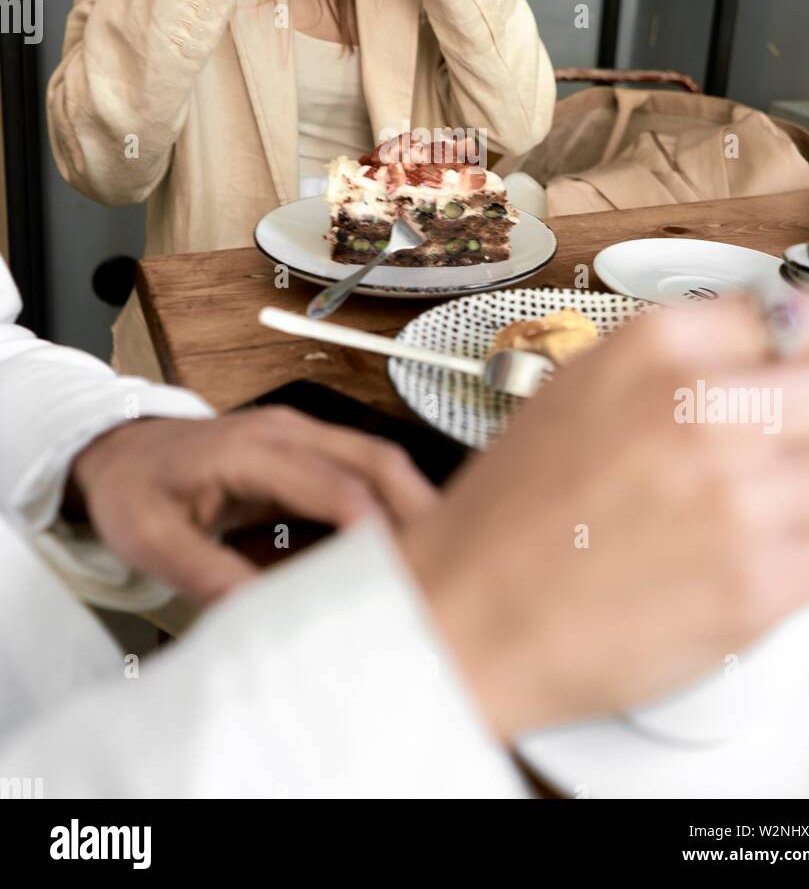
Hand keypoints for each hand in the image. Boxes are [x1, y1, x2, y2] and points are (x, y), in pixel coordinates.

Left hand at [67, 408, 436, 603]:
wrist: (118, 450)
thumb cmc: (136, 492)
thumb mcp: (154, 541)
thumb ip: (209, 574)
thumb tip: (267, 617)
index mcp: (251, 450)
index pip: (332, 484)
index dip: (373, 526)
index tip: (401, 571)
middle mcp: (287, 431)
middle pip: (374, 458)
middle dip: (417, 506)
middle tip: (449, 563)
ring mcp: (301, 434)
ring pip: (377, 459)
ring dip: (411, 503)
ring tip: (440, 559)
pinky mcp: (307, 448)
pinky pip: (360, 469)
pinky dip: (388, 502)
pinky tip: (401, 545)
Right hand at [400, 296, 808, 738]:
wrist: (468, 613)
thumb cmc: (513, 511)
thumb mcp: (584, 385)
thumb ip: (682, 359)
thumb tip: (779, 346)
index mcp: (655, 347)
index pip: (793, 315)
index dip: (801, 350)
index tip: (802, 373)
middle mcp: (703, 409)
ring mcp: (739, 498)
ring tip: (808, 492)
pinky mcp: (759, 585)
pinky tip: (798, 541)